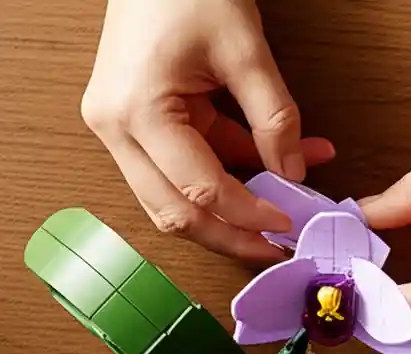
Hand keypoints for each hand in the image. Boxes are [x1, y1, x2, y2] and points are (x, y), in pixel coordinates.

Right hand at [81, 0, 335, 263]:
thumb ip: (274, 118)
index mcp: (136, 111)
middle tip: (276, 248)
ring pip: (169, 200)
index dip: (247, 214)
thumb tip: (296, 172)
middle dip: (228, 236)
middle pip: (172, 212)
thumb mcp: (245, 49)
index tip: (288, 224)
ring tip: (275, 219)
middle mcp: (114, 128)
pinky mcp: (129, 124)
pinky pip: (177, 167)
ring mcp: (115, 128)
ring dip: (224, 213)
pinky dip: (220, 176)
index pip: (198, 190)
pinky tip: (268, 169)